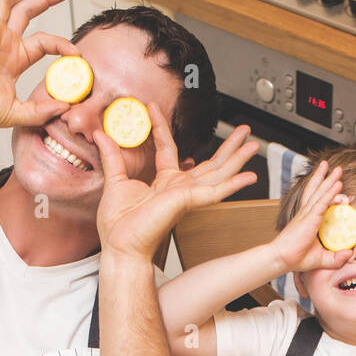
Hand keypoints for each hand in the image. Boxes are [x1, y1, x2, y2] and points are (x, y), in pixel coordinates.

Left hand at [94, 106, 258, 259]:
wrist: (121, 247)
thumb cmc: (118, 227)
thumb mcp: (114, 182)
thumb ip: (112, 157)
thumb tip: (101, 135)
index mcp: (163, 184)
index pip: (167, 148)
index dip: (161, 127)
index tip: (154, 108)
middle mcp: (179, 189)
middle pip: (210, 164)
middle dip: (228, 147)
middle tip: (242, 132)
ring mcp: (186, 196)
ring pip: (219, 173)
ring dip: (237, 158)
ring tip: (253, 144)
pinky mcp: (189, 202)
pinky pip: (216, 191)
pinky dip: (234, 184)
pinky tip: (249, 176)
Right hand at [269, 160, 345, 273]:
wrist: (281, 259)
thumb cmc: (296, 258)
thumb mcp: (321, 259)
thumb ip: (336, 257)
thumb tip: (349, 253)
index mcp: (308, 220)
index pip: (318, 202)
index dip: (328, 193)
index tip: (339, 188)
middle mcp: (306, 213)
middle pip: (317, 191)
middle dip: (326, 178)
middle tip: (335, 168)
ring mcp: (307, 214)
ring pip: (320, 192)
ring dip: (329, 180)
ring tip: (338, 169)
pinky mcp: (309, 218)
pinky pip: (323, 202)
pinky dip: (331, 193)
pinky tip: (338, 184)